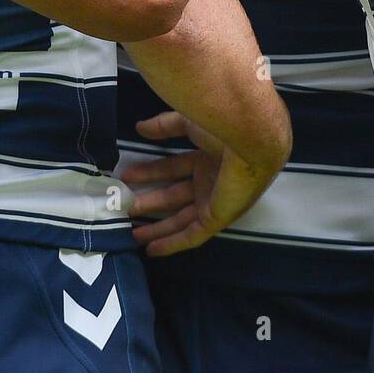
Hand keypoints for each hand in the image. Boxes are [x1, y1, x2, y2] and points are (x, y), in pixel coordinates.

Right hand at [119, 111, 278, 257]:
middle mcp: (211, 180)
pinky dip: (172, 243)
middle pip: (174, 195)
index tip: (126, 177)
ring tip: (132, 234)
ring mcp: (215, 200)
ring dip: (158, 228)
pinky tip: (152, 249)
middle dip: (149, 201)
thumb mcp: (189, 123)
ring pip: (181, 219)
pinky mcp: (218, 218)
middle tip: (123, 206)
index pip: (173, 167)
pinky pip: (193, 235)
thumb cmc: (222, 126)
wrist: (250, 140)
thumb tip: (139, 127)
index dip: (150, 173)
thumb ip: (165, 126)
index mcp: (207, 156)